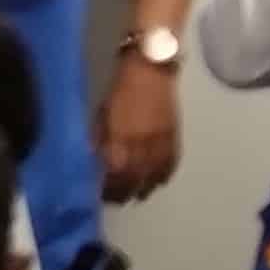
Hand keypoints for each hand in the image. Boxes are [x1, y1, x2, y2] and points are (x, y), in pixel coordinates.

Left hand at [97, 55, 181, 203]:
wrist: (151, 69)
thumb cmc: (120, 89)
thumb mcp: (101, 114)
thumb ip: (99, 138)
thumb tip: (94, 159)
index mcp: (120, 137)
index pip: (114, 173)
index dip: (108, 187)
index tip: (102, 195)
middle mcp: (141, 143)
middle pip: (134, 178)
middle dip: (125, 192)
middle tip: (118, 201)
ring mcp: (160, 141)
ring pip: (154, 174)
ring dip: (145, 188)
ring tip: (138, 196)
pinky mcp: (174, 135)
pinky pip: (171, 162)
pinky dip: (164, 175)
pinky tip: (159, 182)